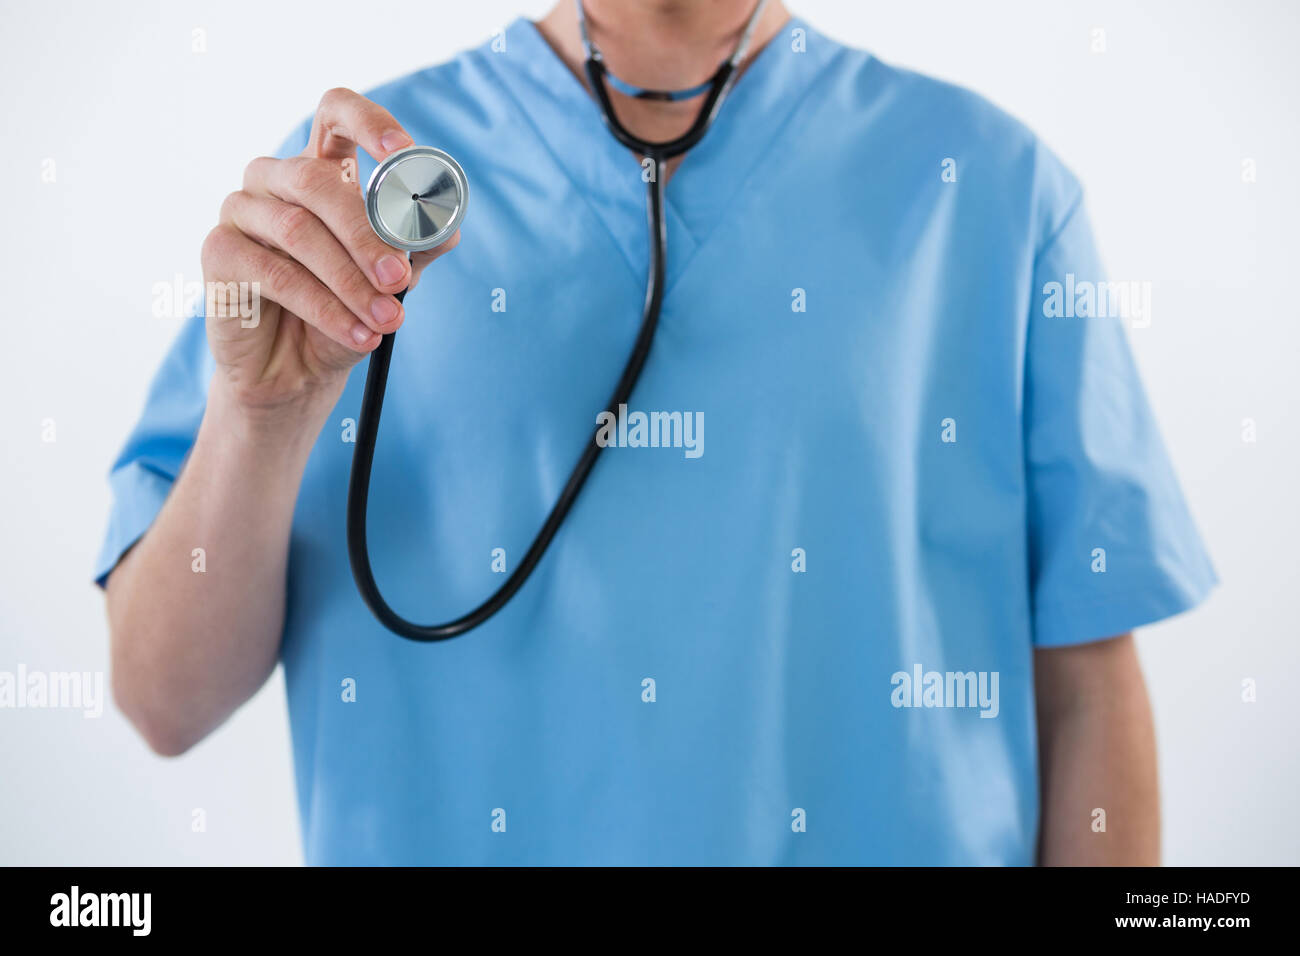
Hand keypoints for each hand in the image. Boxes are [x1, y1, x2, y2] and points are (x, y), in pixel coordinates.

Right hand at [200, 88, 459, 421]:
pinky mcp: (218, 252)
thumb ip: (415, 250)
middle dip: (367, 235)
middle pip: (318, 181)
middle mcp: (276, 179)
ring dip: (350, 282)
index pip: (338, 115)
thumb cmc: (343, 314)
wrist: (297, 373)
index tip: (404, 152)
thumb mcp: (390, 282)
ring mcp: (241, 210)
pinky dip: (323, 308)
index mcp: (323, 170)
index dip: (369, 123)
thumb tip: (449, 228)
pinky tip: (356, 335)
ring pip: (297, 231)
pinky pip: (274, 274)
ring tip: (387, 320)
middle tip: (400, 280)